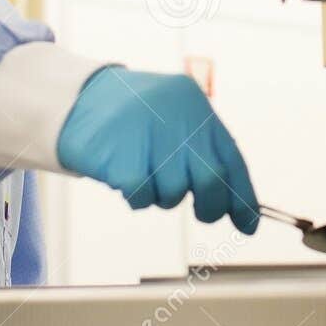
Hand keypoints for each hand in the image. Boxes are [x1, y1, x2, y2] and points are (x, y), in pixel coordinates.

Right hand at [56, 67, 258, 233]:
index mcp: (195, 105)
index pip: (231, 158)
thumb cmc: (133, 121)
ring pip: (174, 193)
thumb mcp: (174, 121)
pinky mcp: (120, 153)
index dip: (243, 197)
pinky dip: (137, 198)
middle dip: (211, 206)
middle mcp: (177, 115)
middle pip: (211, 180)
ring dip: (163, 196)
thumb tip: (239, 209)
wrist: (77, 100)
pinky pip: (142, 197)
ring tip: (147, 175)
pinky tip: (125, 176)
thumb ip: (204, 155)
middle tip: (203, 212)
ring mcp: (148, 133)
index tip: (248, 225)